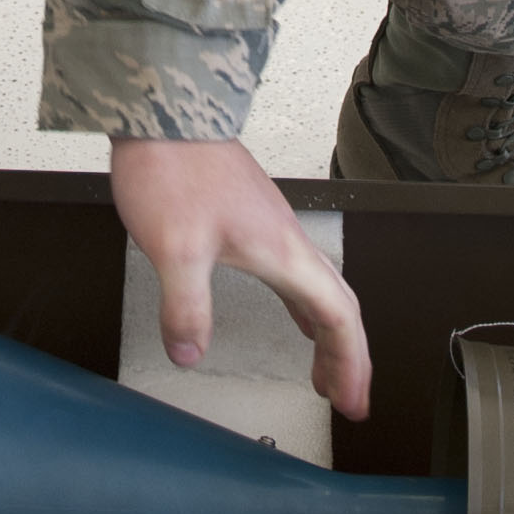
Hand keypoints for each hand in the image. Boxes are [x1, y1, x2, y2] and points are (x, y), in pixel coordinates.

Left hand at [107, 134, 372, 422]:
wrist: (160, 112)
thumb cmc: (173, 167)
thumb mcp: (174, 247)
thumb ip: (186, 306)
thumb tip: (191, 353)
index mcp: (282, 250)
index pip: (338, 316)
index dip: (351, 363)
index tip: (353, 401)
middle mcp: (286, 239)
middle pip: (337, 306)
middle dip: (347, 357)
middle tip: (347, 397)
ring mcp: (271, 228)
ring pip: (318, 289)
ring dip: (327, 334)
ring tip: (324, 370)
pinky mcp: (250, 220)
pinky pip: (294, 274)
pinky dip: (303, 307)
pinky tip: (292, 315)